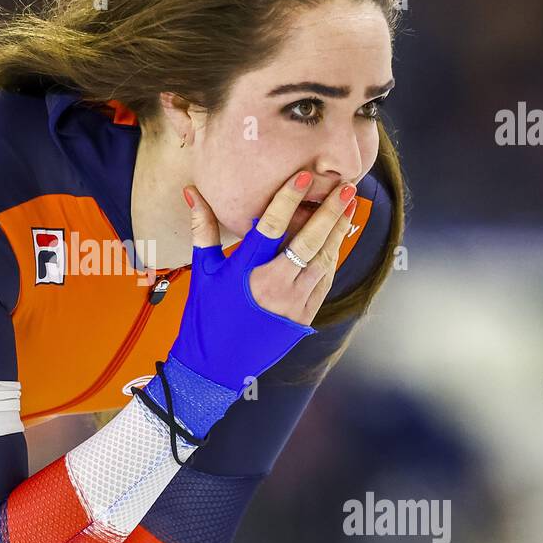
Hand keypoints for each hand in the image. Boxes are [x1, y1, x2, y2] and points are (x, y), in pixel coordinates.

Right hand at [163, 172, 353, 392]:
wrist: (215, 366)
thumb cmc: (205, 315)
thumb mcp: (202, 272)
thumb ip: (203, 229)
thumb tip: (193, 192)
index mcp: (246, 272)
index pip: (272, 228)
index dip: (289, 199)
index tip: (305, 176)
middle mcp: (274, 287)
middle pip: (309, 242)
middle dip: (330, 212)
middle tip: (347, 187)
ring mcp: (293, 304)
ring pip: (323, 261)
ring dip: (338, 232)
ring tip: (348, 206)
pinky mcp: (303, 318)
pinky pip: (323, 282)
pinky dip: (332, 258)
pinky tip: (337, 240)